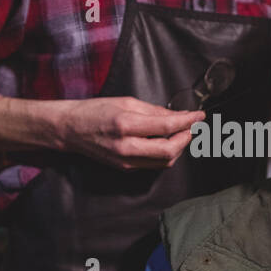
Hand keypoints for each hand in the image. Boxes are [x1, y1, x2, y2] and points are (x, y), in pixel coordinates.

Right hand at [63, 96, 203, 169]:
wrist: (71, 129)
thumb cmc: (95, 111)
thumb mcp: (126, 102)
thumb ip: (154, 110)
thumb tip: (179, 115)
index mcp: (126, 124)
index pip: (166, 126)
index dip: (187, 121)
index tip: (199, 116)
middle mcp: (126, 146)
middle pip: (169, 150)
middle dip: (186, 138)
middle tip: (194, 126)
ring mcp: (126, 161)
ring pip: (164, 161)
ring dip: (179, 148)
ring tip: (183, 133)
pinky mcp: (126, 168)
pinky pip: (153, 164)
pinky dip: (166, 154)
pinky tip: (168, 142)